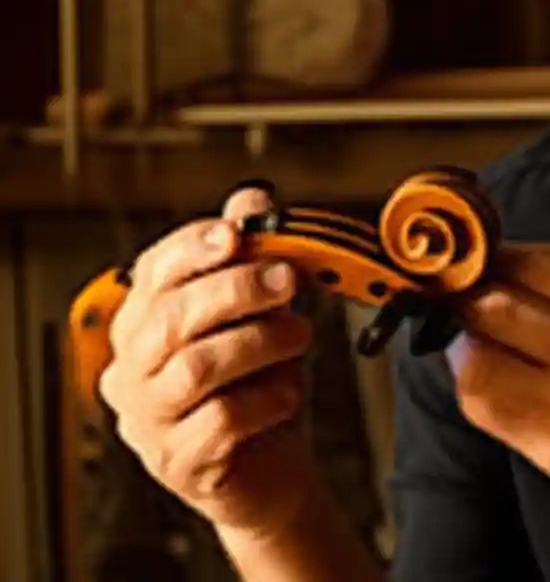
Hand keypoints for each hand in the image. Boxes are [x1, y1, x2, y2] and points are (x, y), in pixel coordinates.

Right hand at [98, 187, 315, 539]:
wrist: (272, 468)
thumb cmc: (259, 382)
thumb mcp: (263, 314)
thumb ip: (254, 258)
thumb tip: (253, 197)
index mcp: (143, 322)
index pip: (153, 272)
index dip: (193, 248)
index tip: (237, 233)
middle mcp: (132, 370)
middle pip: (171, 318)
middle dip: (236, 290)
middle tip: (289, 280)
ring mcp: (148, 421)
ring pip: (196, 367)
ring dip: (261, 343)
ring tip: (301, 338)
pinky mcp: (179, 464)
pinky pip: (222, 421)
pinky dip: (267, 399)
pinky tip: (289, 395)